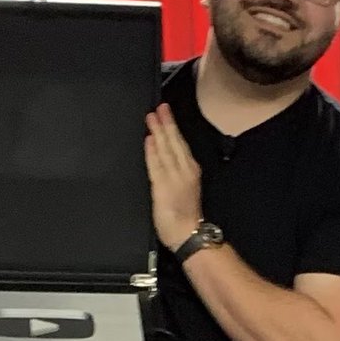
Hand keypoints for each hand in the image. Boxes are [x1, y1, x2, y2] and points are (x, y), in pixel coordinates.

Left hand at [144, 103, 202, 249]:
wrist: (188, 234)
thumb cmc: (186, 216)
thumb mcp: (185, 189)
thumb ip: (175, 173)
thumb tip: (164, 157)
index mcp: (190, 170)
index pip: (180, 145)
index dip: (172, 128)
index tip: (165, 113)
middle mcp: (184, 170)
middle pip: (173, 142)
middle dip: (165, 124)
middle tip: (159, 107)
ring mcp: (174, 177)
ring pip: (165, 149)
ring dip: (158, 132)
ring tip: (151, 117)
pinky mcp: (163, 186)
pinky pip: (156, 164)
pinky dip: (152, 151)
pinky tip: (149, 139)